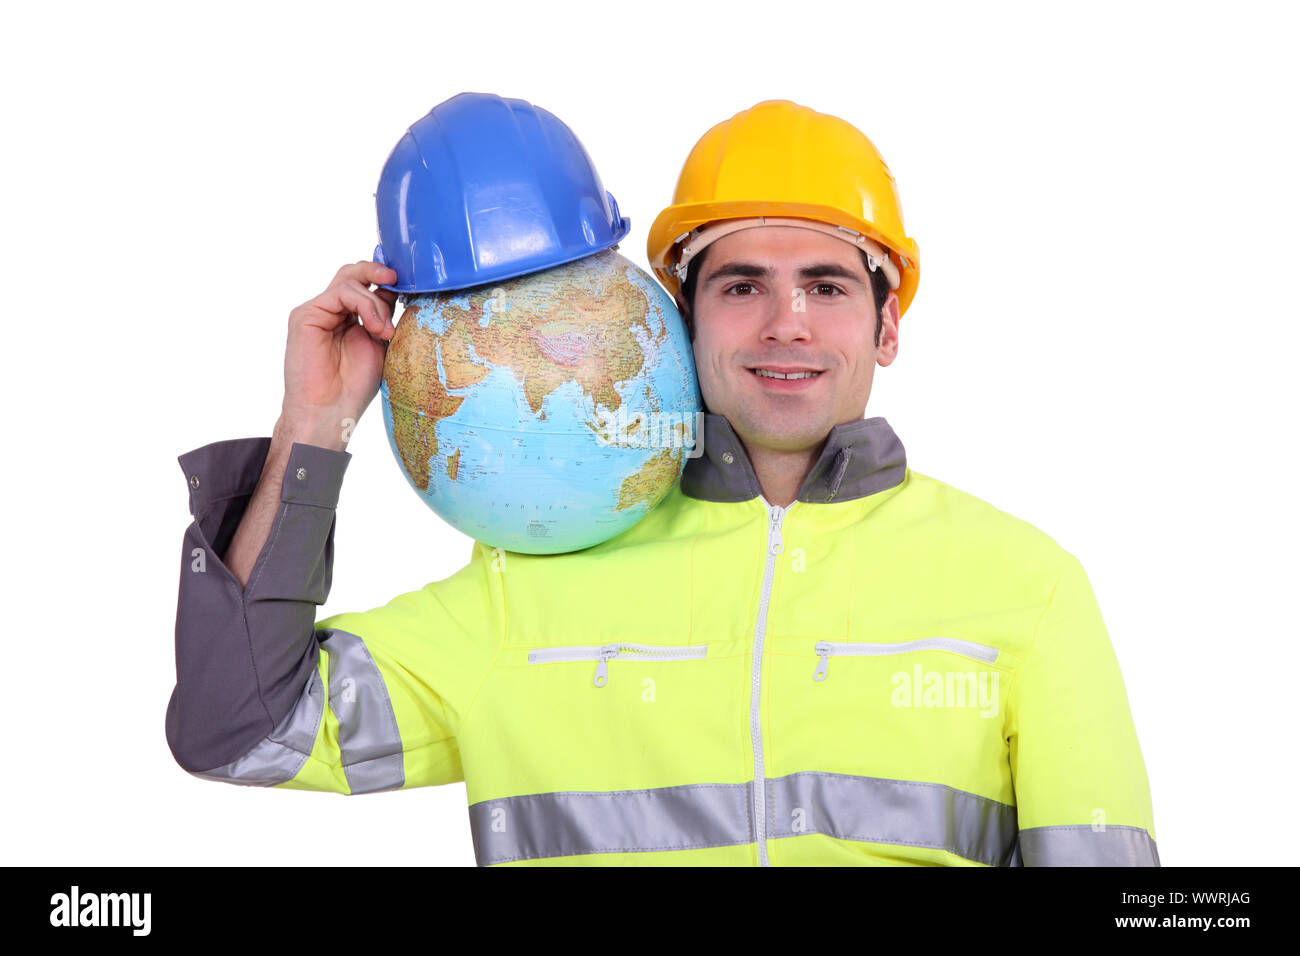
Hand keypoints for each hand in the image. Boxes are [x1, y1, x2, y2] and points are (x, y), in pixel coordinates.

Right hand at [280, 261, 398, 443]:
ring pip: (350, 280)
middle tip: (398, 279)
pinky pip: (340, 293)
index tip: (409, 286)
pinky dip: (364, 305)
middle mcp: (330, 310)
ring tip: (385, 332)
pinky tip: (375, 327)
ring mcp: (317, 311)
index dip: (386, 281)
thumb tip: (397, 291)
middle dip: (378, 271)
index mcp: (347, 317)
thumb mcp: (378, 344)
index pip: (365, 285)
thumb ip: (383, 317)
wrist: (330, 410)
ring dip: (375, 303)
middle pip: (353, 273)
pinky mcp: (305, 314)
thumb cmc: (353, 386)